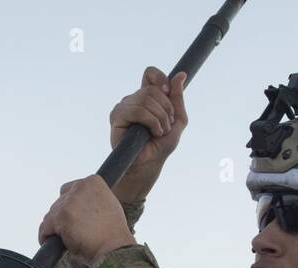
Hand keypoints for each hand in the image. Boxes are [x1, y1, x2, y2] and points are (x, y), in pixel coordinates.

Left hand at [39, 176, 135, 267]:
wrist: (114, 248)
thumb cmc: (113, 233)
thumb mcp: (107, 205)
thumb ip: (90, 199)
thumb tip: (76, 207)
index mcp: (93, 181)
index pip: (69, 189)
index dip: (69, 206)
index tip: (72, 218)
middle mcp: (80, 187)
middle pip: (58, 202)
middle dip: (62, 217)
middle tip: (70, 232)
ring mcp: (69, 202)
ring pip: (51, 215)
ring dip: (55, 227)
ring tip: (66, 239)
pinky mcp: (61, 217)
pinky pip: (45, 227)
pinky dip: (46, 236)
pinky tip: (54, 243)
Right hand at [110, 67, 187, 203]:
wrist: (150, 163)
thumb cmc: (161, 145)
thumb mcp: (177, 119)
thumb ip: (178, 98)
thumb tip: (180, 74)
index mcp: (146, 97)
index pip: (149, 74)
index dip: (159, 78)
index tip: (168, 91)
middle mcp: (133, 100)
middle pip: (152, 89)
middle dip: (165, 108)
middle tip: (166, 125)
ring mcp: (123, 108)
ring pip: (145, 99)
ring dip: (160, 117)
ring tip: (159, 132)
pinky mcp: (116, 117)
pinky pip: (137, 110)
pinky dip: (150, 121)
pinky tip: (151, 133)